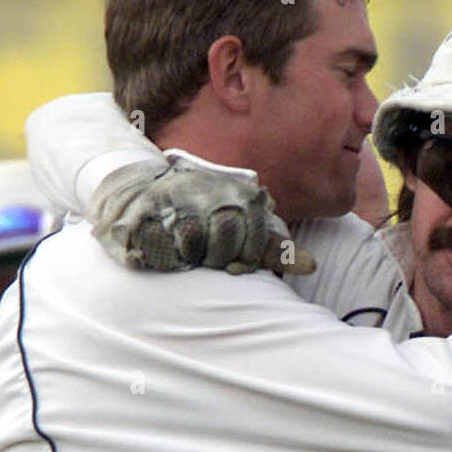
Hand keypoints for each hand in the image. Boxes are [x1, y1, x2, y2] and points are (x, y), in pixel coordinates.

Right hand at [86, 158, 315, 275]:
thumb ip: (274, 248)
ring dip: (187, 254)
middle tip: (204, 249)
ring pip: (191, 246)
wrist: (139, 185)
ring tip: (182, 242)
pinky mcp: (142, 213)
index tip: (232, 257)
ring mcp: (174, 200)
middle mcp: (209, 191)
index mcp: (239, 193)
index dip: (242, 259)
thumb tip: (313, 266)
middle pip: (222, 246)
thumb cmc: (202, 211)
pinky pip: (159, 249)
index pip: (253, 244)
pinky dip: (160, 254)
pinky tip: (160, 241)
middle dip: (214, 256)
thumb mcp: (241, 224)